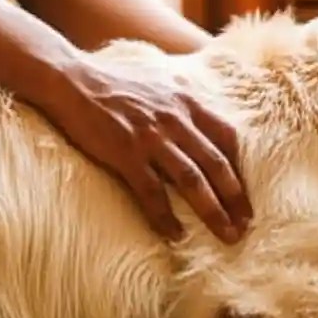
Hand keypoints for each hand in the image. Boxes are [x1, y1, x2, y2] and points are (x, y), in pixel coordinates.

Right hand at [37, 57, 252, 243]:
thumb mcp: (159, 85)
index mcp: (186, 103)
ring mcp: (151, 137)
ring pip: (192, 181)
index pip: (227, 138)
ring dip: (212, 212)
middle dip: (235, 199)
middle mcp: (175, 120)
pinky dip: (165, 217)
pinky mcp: (126, 152)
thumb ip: (182, 105)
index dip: (240, 169)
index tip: (245, 195)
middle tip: (245, 226)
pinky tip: (174, 235)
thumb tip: (199, 127)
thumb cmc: (114, 86)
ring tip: (226, 235)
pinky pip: (152, 192)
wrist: (72, 81)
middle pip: (216, 164)